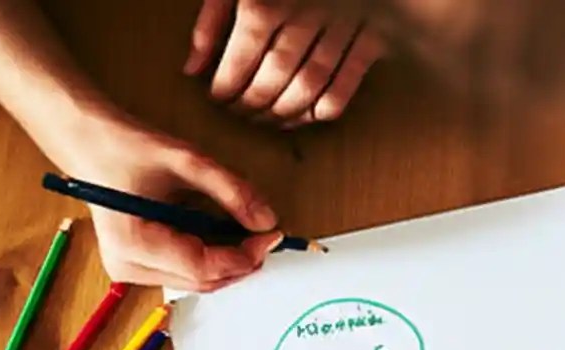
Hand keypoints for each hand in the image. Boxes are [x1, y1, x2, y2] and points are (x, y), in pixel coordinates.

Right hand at [53, 116, 279, 290]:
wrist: (87, 142)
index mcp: (134, 245)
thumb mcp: (186, 160)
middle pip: (204, 281)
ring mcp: (129, 271)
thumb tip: (268, 222)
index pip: (204, 268)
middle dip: (241, 260)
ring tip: (244, 229)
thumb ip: (231, 191)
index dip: (245, 256)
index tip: (273, 235)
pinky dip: (211, 256)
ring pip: (198, 280)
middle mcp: (128, 267)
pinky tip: (220, 231)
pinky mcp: (136, 267)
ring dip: (228, 260)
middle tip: (265, 232)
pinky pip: (185, 271)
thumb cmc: (128, 147)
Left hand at [184, 0, 385, 127]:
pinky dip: (324, 110)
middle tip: (240, 116)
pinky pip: (346, 86)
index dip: (226, 89)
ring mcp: (342, 26)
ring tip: (267, 120)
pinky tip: (305, 116)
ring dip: (284, 113)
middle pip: (274, 78)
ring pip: (309, 86)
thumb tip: (192, 69)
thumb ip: (211, 18)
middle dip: (253, 106)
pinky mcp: (372, 36)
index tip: (218, 100)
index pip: (240, 61)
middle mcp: (303, 14)